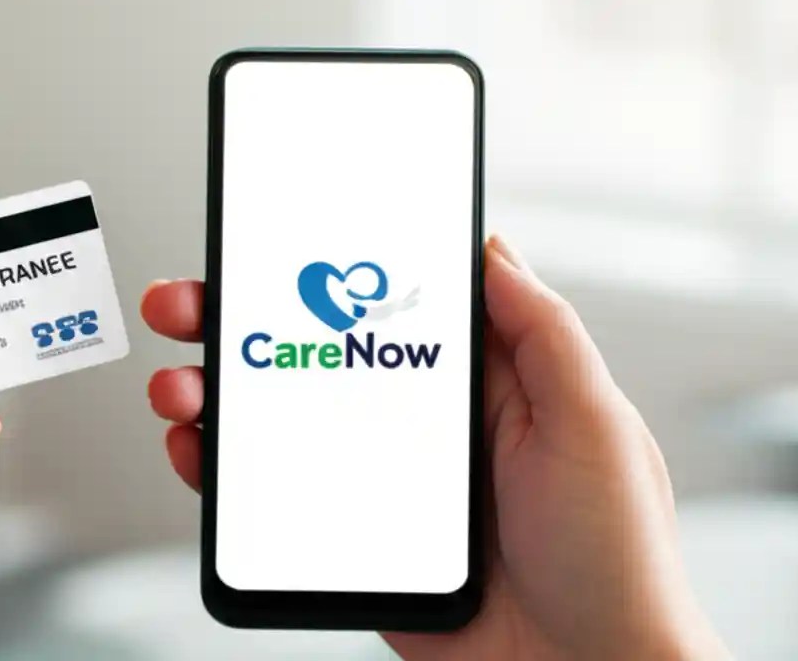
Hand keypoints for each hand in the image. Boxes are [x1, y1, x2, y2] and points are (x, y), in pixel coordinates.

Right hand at [142, 236, 728, 660]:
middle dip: (243, 319)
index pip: (391, 302)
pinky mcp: (354, 534)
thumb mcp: (597, 425)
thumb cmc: (616, 557)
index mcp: (482, 380)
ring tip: (181, 384)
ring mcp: (384, 477)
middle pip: (317, 351)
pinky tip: (197, 449)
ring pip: (283, 417)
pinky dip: (224, 468)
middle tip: (188, 302)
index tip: (271, 240)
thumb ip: (545, 333)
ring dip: (218, 390)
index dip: (328, 267)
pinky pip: (277, 491)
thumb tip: (493, 249)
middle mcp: (423, 421)